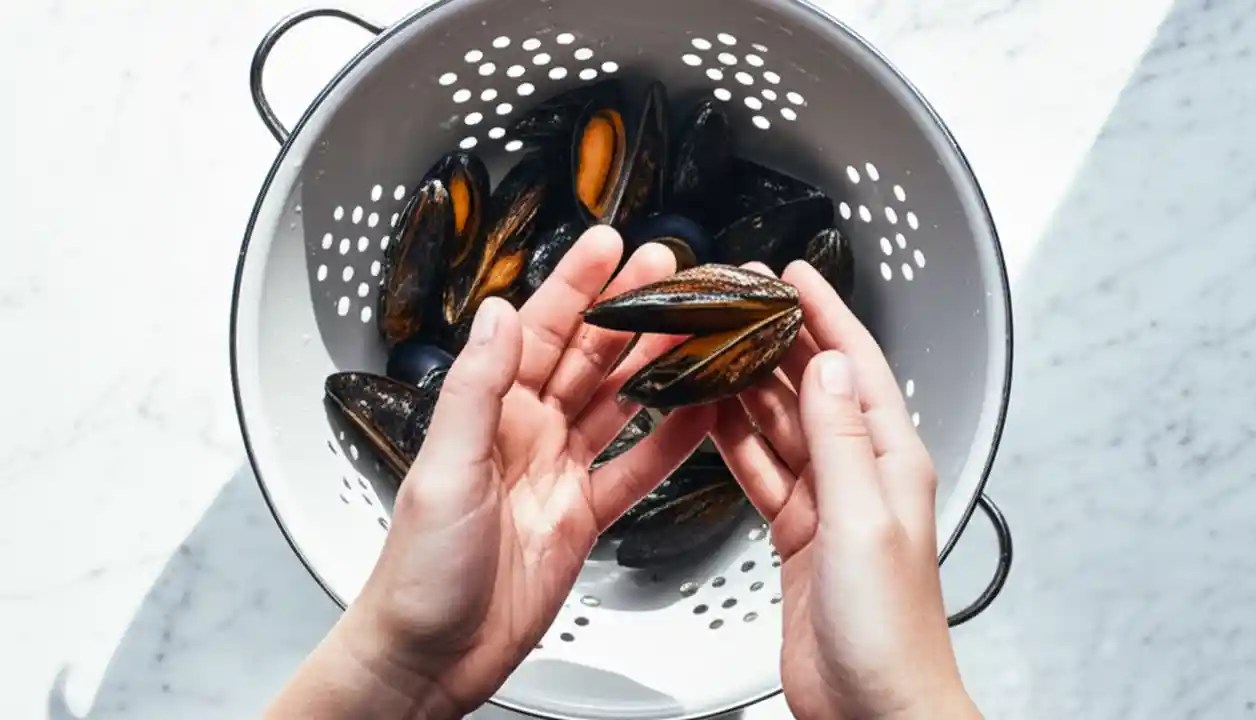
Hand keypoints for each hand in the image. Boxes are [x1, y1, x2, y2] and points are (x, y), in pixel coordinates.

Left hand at [266, 227, 714, 718]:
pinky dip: (669, 443)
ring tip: (698, 329)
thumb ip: (477, 389)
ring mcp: (557, 473)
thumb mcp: (444, 469)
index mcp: (488, 414)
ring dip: (657, 367)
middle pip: (588, 360)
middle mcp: (525, 434)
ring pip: (618, 406)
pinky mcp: (582, 517)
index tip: (606, 246)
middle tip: (670, 273)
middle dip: (629, 313)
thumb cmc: (418, 571)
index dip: (575, 286)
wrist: (429, 655)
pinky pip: (633, 470)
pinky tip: (699, 414)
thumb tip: (498, 314)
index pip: (538, 332)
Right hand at [711, 261, 978, 719]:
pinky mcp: (796, 533)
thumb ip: (839, 440)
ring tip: (714, 346)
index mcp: (889, 460)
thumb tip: (825, 365)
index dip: (825, 313)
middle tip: (737, 300)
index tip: (794, 275)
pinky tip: (713, 417)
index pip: (855, 364)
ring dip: (748, 385)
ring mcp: (827, 503)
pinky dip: (734, 442)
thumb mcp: (863, 520)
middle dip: (775, 339)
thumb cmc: (890, 631)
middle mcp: (859, 473)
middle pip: (812, 386)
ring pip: (780, 425)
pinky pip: (761, 470)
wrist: (876, 706)